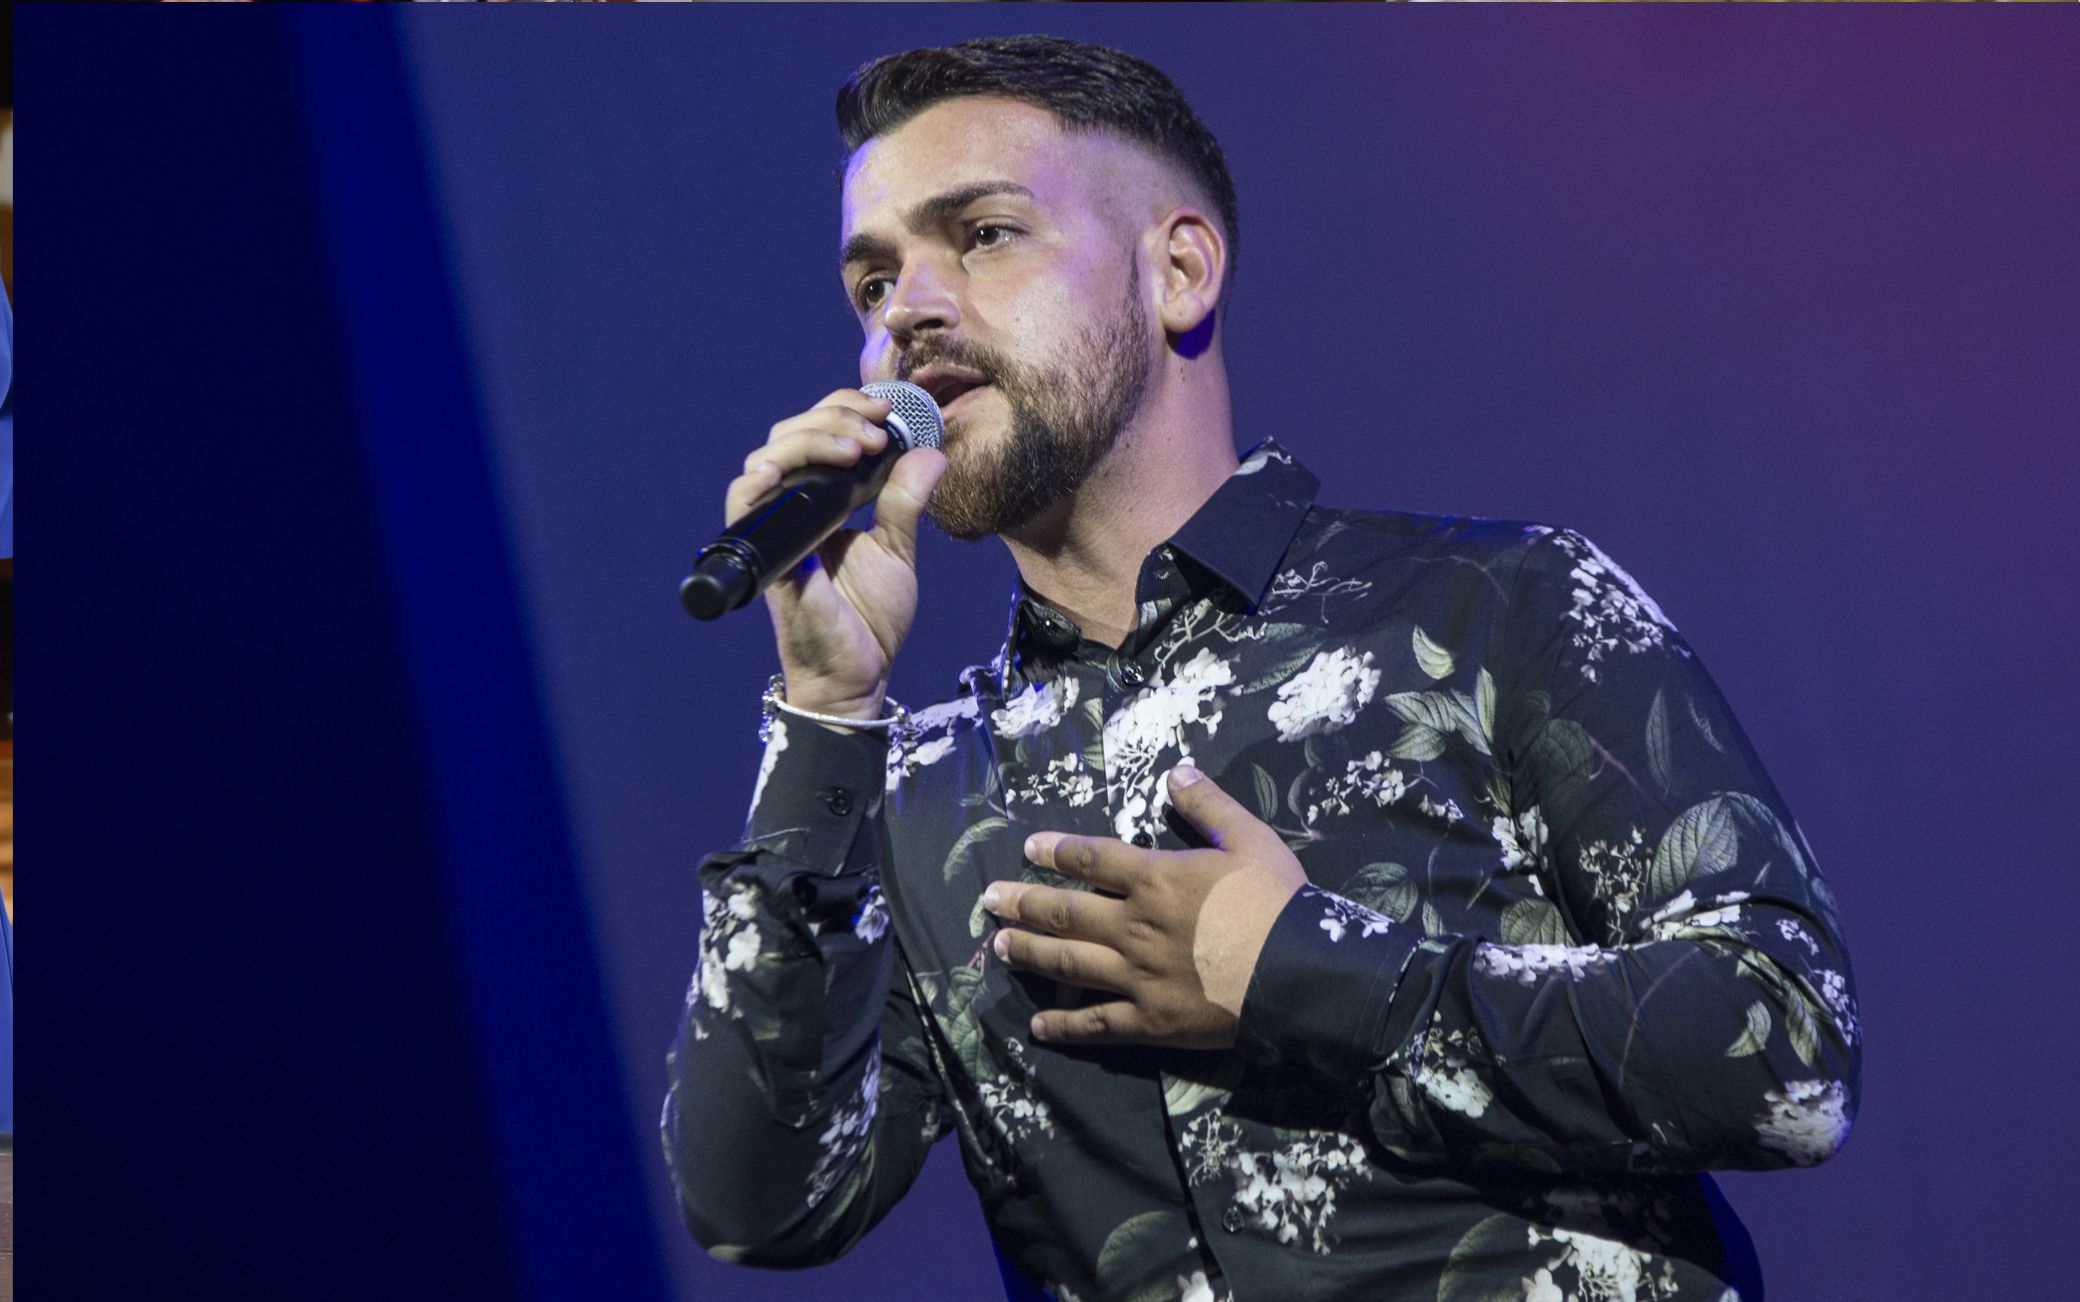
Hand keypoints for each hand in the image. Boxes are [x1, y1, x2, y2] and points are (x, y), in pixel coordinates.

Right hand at [724, 389, 946, 718]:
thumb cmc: (869, 619)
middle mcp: (791, 508)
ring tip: (856, 447)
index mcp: (820, 501)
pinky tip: (784, 469)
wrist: (858, 675)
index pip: (817, 432)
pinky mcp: (766, 557)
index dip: (844, 410)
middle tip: (876, 429)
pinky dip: (756, 481)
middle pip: (788, 434)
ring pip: (766, 459)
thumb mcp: (897, 549)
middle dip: (834, 418)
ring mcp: (775, 530)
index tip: (886, 413)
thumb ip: (906, 501)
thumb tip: (931, 451)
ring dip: (810, 440)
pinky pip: (742, 507)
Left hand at [982, 765, 1307, 1048]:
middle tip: (990, 899)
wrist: (1300, 973)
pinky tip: (1039, 1025)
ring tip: (1000, 946)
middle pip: (1066, 912)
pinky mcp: (1149, 1020)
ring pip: (1069, 963)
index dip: (1058, 852)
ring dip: (1030, 953)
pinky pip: (1096, 1024)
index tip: (1028, 849)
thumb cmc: (1276, 902)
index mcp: (1155, 879)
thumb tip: (1175, 771)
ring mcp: (1136, 976)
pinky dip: (1064, 1026)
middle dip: (1024, 903)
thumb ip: (1209, 804)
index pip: (1093, 859)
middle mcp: (1133, 926)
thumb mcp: (1249, 838)